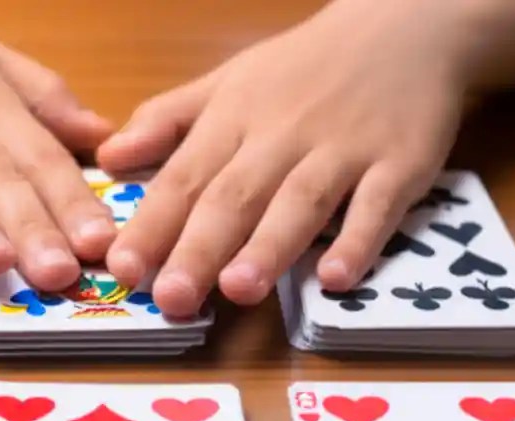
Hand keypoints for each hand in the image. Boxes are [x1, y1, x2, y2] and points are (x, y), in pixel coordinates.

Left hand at [97, 0, 465, 314]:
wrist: (406, 24)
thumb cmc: (307, 67)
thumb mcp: (229, 81)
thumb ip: (168, 121)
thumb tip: (108, 159)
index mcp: (235, 116)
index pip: (185, 176)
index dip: (153, 224)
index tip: (122, 269)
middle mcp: (284, 134)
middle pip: (236, 195)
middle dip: (200, 248)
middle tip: (171, 298)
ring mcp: (345, 149)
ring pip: (301, 200)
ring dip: (269, 246)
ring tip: (238, 290)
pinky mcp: (401, 163)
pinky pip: (379, 205)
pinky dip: (358, 240)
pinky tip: (335, 279)